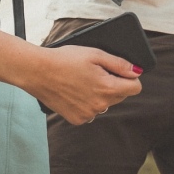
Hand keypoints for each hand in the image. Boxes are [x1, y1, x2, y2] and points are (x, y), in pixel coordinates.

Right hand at [23, 44, 142, 123]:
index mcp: (108, 88)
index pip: (135, 88)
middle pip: (120, 95)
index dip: (130, 77)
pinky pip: (91, 111)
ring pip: (105, 104)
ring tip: (83, 81)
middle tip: (96, 72)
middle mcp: (100, 105)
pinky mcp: (77, 119)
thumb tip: (136, 71)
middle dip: (114, 84)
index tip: (120, 70)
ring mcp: (88, 114)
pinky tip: (75, 91)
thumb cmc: (65, 59)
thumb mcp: (95, 54)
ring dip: (101, 94)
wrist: (37, 72)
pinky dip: (87, 103)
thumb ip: (119, 64)